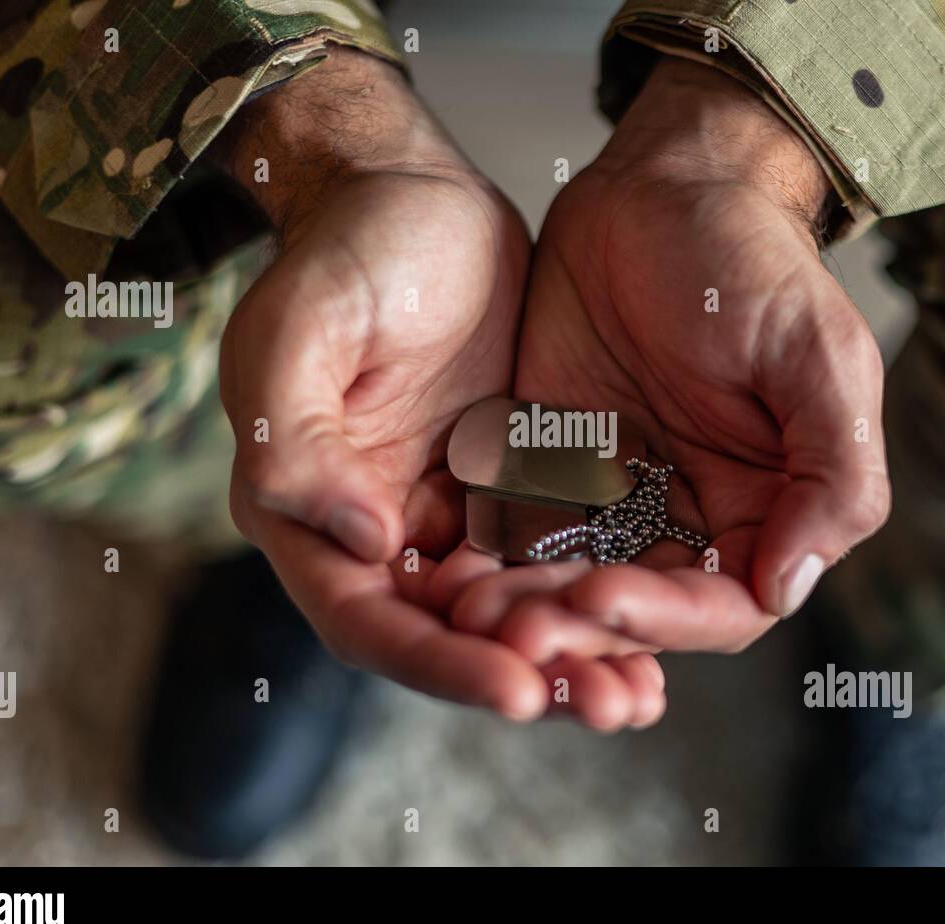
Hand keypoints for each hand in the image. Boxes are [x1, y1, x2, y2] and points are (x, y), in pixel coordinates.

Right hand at [215, 50, 659, 721]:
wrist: (411, 197)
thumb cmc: (345, 253)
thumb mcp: (299, 331)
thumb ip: (297, 442)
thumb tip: (360, 544)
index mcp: (308, 510)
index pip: (367, 619)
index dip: (439, 662)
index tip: (516, 686)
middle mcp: (372, 531)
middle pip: (444, 637)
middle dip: (523, 676)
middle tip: (608, 706)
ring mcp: (441, 512)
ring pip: (503, 611)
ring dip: (568, 654)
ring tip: (638, 695)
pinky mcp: (502, 486)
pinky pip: (547, 557)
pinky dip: (588, 595)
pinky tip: (647, 622)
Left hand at [448, 57, 890, 666]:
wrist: (660, 189)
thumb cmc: (751, 262)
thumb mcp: (819, 356)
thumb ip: (833, 475)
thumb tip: (789, 587)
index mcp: (761, 512)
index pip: (718, 609)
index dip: (662, 622)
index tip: (598, 598)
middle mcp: (685, 523)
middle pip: (630, 615)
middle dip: (572, 630)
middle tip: (513, 632)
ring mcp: (609, 501)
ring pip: (562, 588)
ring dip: (520, 611)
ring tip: (471, 612)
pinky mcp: (543, 472)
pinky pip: (510, 536)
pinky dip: (482, 564)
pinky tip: (446, 575)